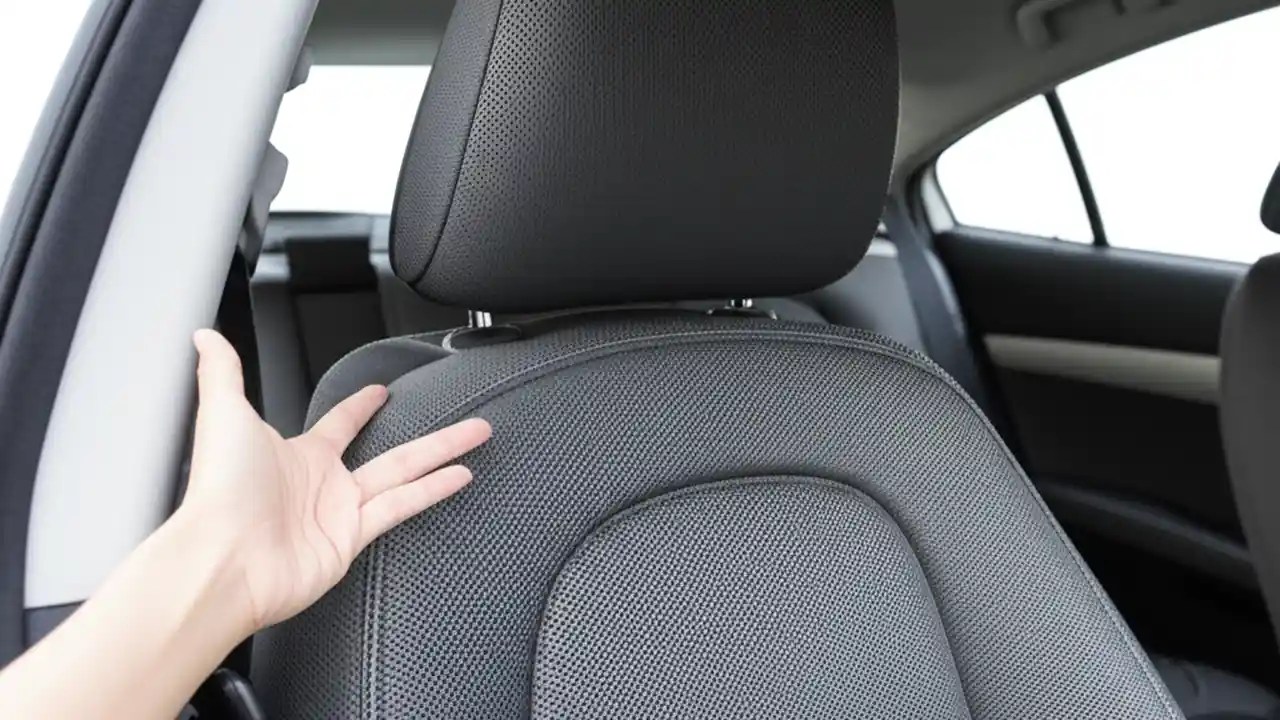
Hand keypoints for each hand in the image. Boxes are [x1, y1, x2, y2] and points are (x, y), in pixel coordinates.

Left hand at [180, 330, 490, 631]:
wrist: (221, 557)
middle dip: (433, 435)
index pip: (339, 424)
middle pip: (393, 452)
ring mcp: (339, 514)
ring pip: (405, 476)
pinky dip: (431, 491)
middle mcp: (323, 484)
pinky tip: (458, 476)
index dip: (362, 406)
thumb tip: (207, 337)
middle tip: (466, 422)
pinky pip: (399, 508)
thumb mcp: (222, 413)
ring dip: (443, 455)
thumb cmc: (218, 491)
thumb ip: (222, 372)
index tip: (381, 393)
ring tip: (477, 436)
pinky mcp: (349, 540)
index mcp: (297, 454)